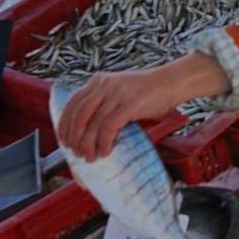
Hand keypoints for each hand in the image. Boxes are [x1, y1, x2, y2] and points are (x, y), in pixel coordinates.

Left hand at [57, 54, 228, 160]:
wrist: (173, 82)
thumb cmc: (150, 91)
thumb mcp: (121, 92)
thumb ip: (105, 105)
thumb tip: (91, 133)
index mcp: (99, 81)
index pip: (72, 104)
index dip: (65, 125)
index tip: (65, 141)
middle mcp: (104, 85)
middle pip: (78, 116)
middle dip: (74, 139)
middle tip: (77, 154)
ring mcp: (116, 94)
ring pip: (92, 124)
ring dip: (88, 144)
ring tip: (91, 157)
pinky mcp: (129, 104)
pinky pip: (109, 127)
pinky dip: (104, 142)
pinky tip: (106, 151)